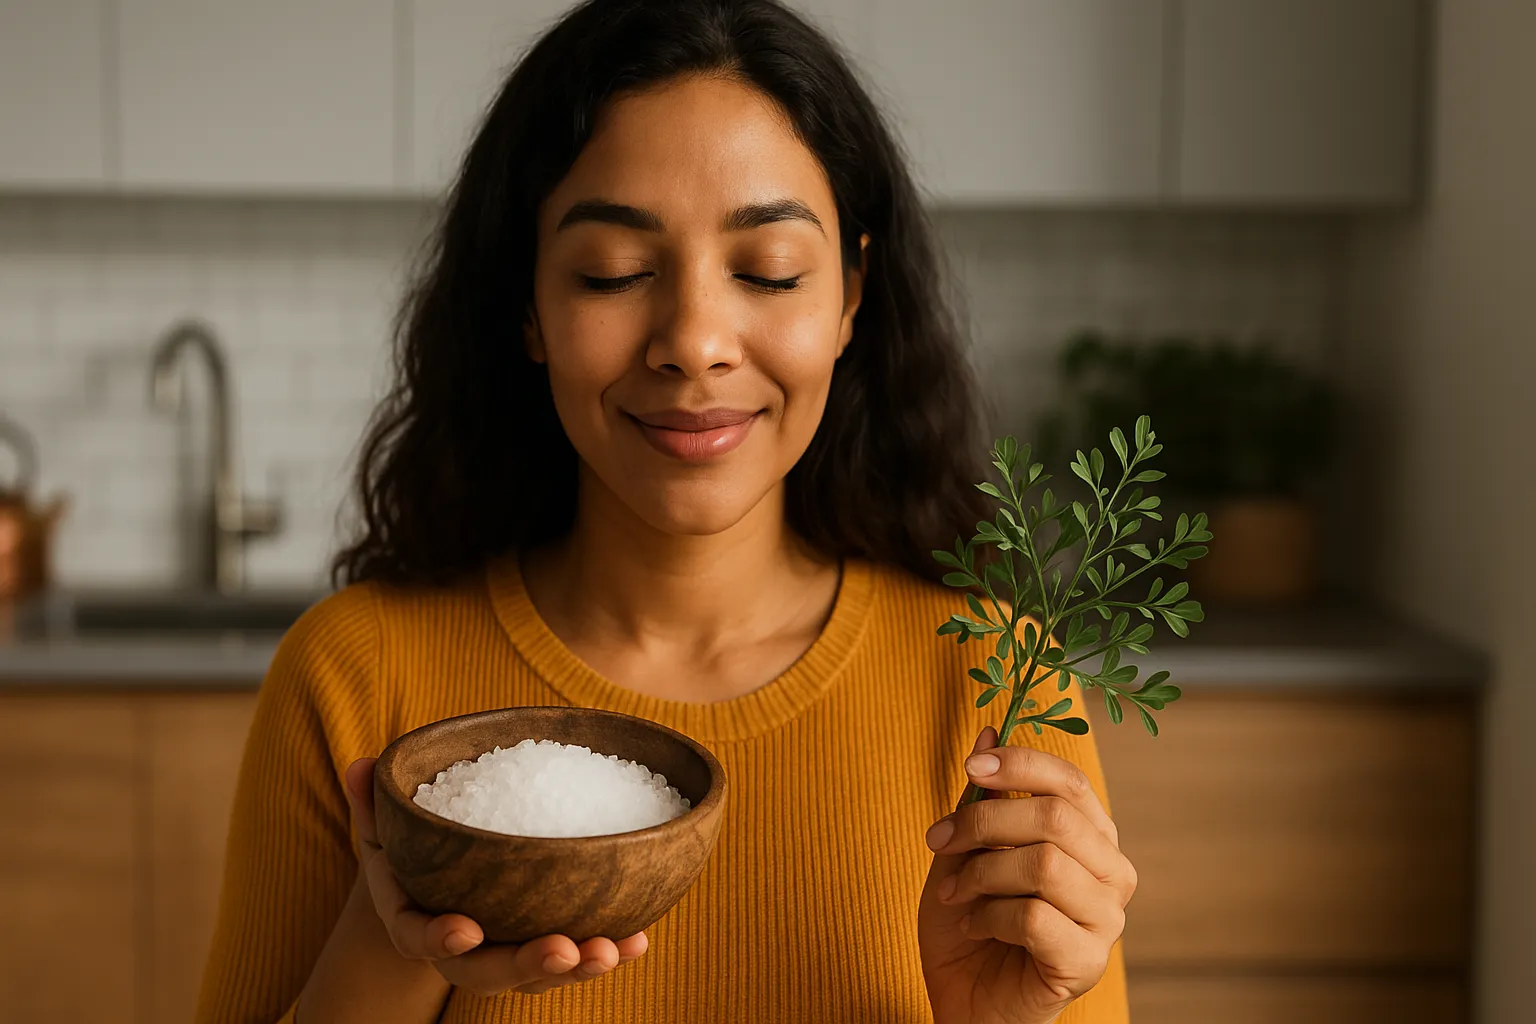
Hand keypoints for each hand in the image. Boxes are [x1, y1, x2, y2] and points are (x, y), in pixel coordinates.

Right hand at [342, 757, 649, 995]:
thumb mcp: (388, 825)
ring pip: (539, 974)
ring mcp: (507, 953)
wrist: (438, 882)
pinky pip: (576, 956)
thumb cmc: (412, 848)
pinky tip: (639, 941)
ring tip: (612, 949)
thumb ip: (375, 802)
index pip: (421, 939)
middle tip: (563, 949)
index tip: (466, 930)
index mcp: (416, 920)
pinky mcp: (546, 944)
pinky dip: (611, 949)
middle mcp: (462, 949)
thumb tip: (360, 766)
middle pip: (489, 971)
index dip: (440, 940)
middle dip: (528, 964)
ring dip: (577, 966)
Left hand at [917, 729, 1135, 1023]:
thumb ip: (982, 798)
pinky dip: (989, 915)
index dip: (1021, 764)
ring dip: (982, 873)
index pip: (1070, 782)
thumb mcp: (966, 851)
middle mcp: (1112, 873)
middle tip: (938, 841)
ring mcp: (1106, 921)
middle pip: (1056, 818)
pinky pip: (1035, 917)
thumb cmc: (971, 923)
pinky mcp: (1088, 962)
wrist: (964, 999)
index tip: (969, 766)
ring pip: (1044, 865)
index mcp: (1091, 838)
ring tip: (955, 894)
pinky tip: (974, 926)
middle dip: (984, 822)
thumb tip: (988, 731)